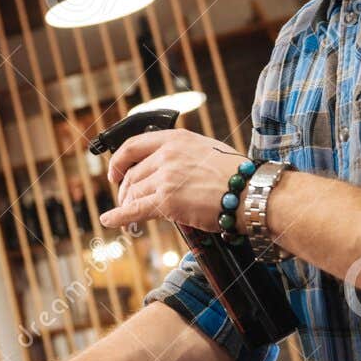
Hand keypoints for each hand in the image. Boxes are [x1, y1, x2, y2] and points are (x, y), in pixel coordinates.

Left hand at [100, 129, 247, 231]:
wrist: (250, 191)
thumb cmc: (236, 175)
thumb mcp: (205, 149)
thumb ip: (181, 154)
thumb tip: (165, 166)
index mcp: (175, 139)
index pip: (133, 145)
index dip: (118, 161)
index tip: (114, 173)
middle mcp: (167, 155)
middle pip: (132, 175)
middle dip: (124, 192)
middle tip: (126, 203)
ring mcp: (166, 177)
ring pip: (133, 194)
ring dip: (127, 208)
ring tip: (128, 219)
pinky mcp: (167, 201)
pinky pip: (135, 210)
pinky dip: (118, 217)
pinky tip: (110, 221)